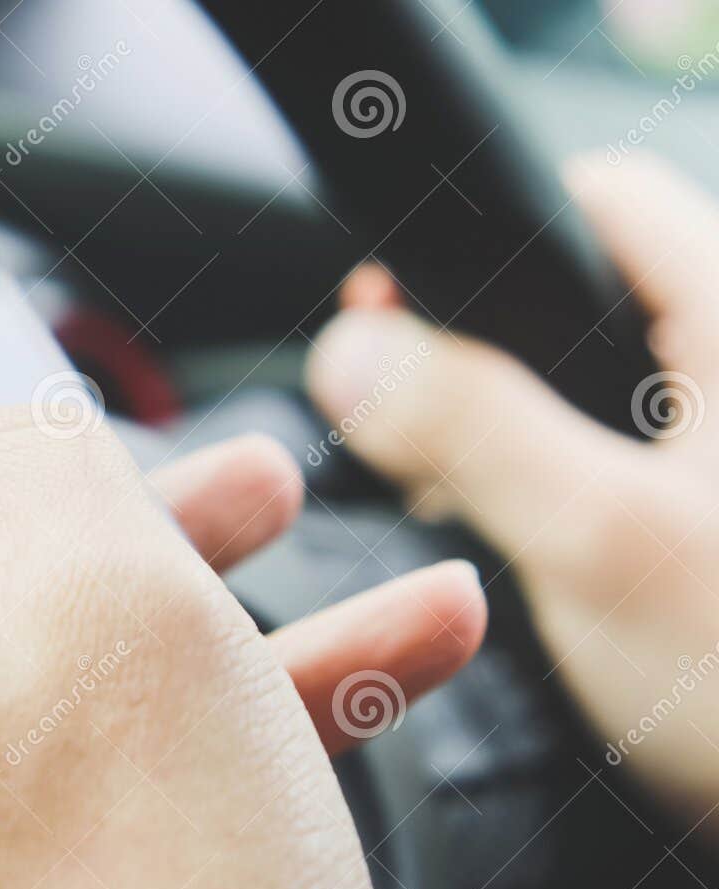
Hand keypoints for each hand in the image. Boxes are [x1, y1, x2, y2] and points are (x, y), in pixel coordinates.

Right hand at [308, 155, 718, 829]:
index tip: (380, 307)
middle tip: (393, 424)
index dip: (472, 242)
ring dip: (498, 429)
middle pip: (573, 295)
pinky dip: (541, 485)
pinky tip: (503, 542)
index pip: (590, 199)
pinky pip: (602, 464)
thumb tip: (352, 351)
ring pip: (580, 387)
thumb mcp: (598, 542)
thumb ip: (468, 429)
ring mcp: (714, 455)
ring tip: (436, 493)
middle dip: (467, 353)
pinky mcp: (702, 527)